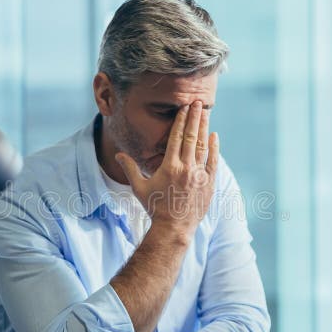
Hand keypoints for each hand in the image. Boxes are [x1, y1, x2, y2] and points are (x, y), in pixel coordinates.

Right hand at [116, 101, 218, 240]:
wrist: (174, 229)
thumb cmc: (155, 208)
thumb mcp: (139, 188)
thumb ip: (130, 169)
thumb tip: (117, 155)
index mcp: (170, 167)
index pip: (176, 137)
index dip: (180, 121)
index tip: (184, 108)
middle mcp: (186, 168)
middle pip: (191, 137)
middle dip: (194, 118)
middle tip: (197, 102)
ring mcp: (199, 175)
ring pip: (202, 146)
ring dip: (204, 128)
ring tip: (205, 113)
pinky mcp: (208, 183)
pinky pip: (212, 161)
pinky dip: (214, 148)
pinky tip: (214, 136)